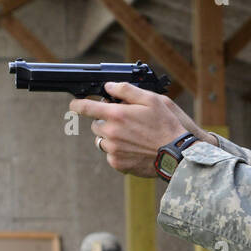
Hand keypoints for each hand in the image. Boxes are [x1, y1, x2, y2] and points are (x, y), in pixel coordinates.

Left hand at [70, 82, 211, 177]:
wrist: (176, 154)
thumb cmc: (166, 125)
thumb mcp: (151, 99)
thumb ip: (126, 90)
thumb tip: (109, 86)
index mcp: (116, 115)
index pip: (86, 107)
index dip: (77, 104)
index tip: (74, 105)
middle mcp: (111, 133)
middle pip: (95, 125)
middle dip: (105, 121)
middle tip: (123, 122)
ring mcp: (113, 150)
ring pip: (102, 141)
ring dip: (110, 137)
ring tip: (129, 137)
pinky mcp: (118, 164)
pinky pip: (111, 156)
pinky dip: (118, 152)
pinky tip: (133, 149)